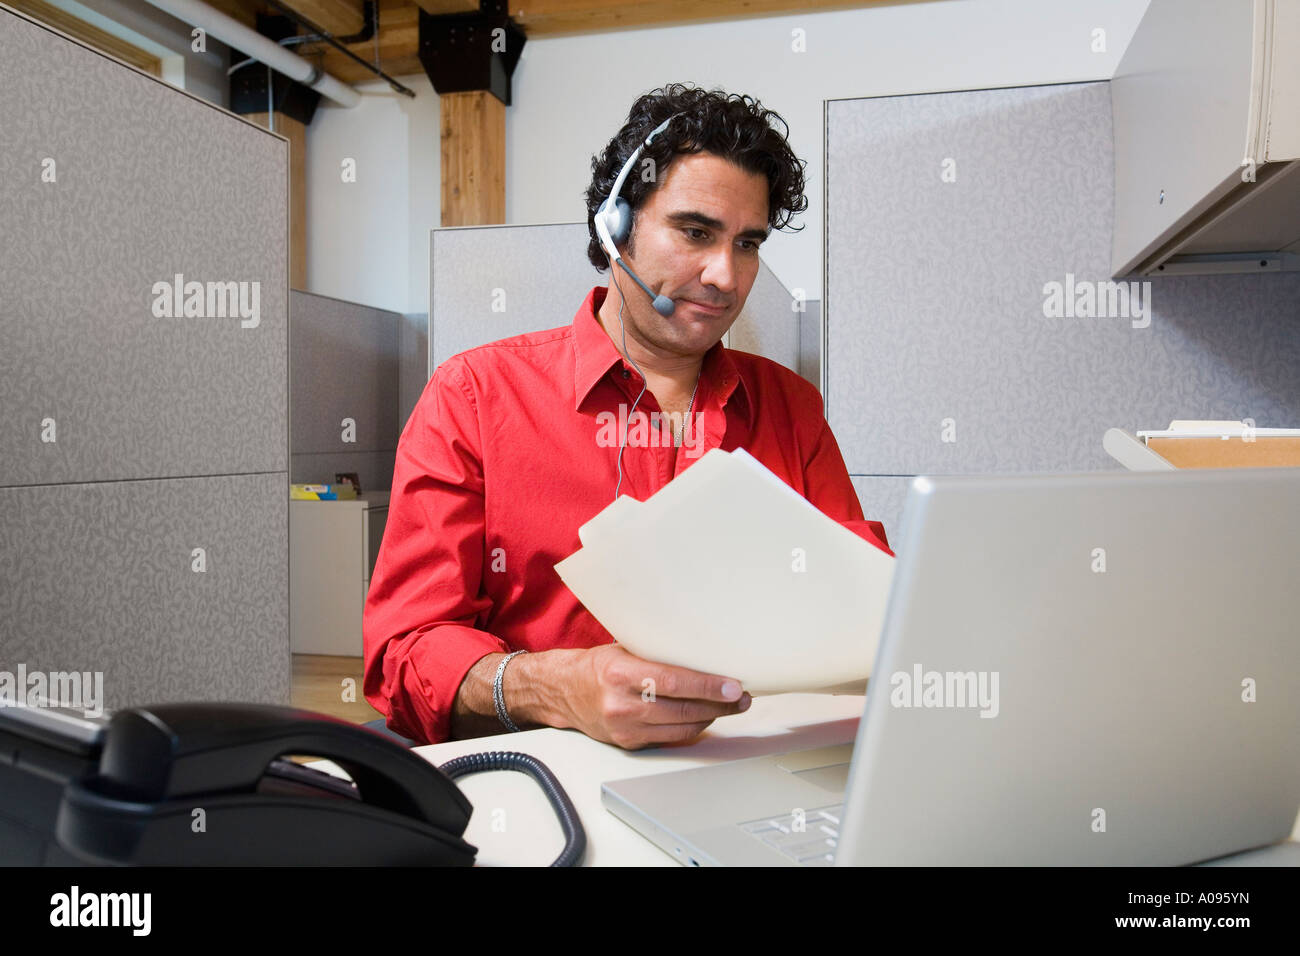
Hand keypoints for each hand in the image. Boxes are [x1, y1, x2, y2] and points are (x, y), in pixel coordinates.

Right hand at [563, 644, 750, 749]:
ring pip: (681, 728)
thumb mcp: (624, 650)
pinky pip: (671, 738)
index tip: (733, 686)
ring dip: (712, 717)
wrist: (565, 692)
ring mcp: (625, 728)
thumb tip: (704, 652)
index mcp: (620, 673)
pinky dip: (692, 728)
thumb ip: (658, 654)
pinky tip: (705, 716)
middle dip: (719, 704)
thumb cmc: (598, 666)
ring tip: (731, 706)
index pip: (673, 682)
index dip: (708, 686)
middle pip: (683, 709)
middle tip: (741, 697)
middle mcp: (621, 704)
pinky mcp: (630, 743)